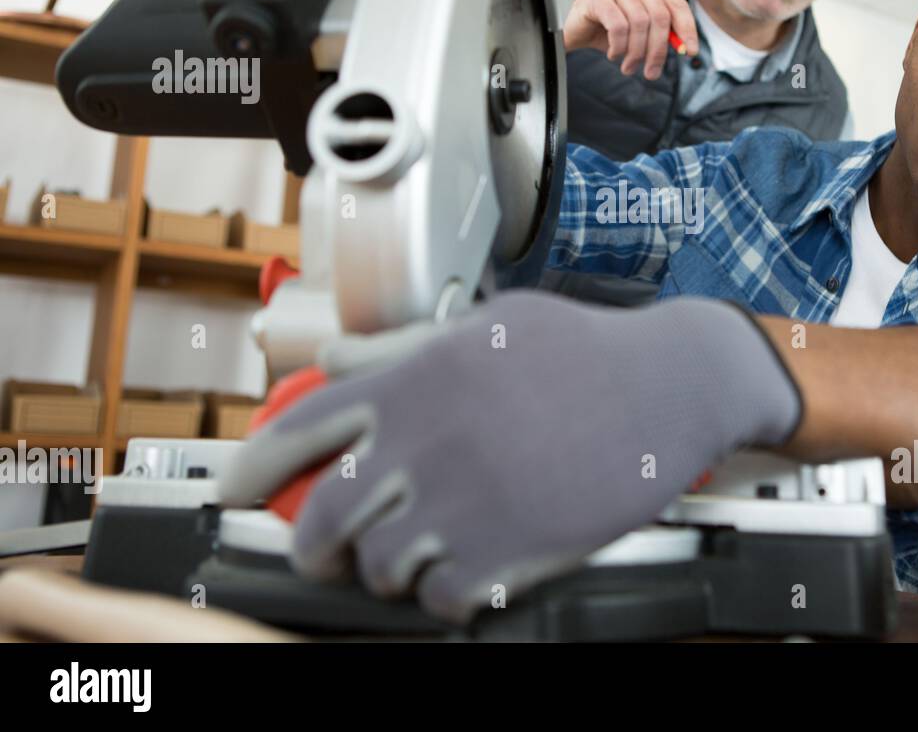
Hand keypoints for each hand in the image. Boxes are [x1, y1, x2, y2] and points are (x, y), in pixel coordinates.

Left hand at [218, 291, 799, 623]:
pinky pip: (441, 599)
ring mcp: (464, 500)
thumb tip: (331, 358)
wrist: (671, 385)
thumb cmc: (584, 351)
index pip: (296, 432)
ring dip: (392, 571)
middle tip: (335, 553)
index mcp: (414, 381)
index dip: (252, 470)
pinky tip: (470, 571)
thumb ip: (400, 349)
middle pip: (324, 520)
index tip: (236, 494)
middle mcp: (425, 441)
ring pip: (381, 569)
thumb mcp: (487, 327)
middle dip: (317, 547)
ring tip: (423, 555)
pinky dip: (446, 595)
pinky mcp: (509, 550)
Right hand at [563, 0, 699, 80]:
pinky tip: (614, 55)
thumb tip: (686, 49)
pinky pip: (618, 25)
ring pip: (639, 22)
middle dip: (658, 50)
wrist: (575, 31)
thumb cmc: (609, 31)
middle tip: (651, 73)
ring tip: (628, 67)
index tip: (689, 52)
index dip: (687, 29)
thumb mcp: (641, 34)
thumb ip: (663, 36)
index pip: (677, 5)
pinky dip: (619, 46)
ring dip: (636, 52)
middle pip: (660, 16)